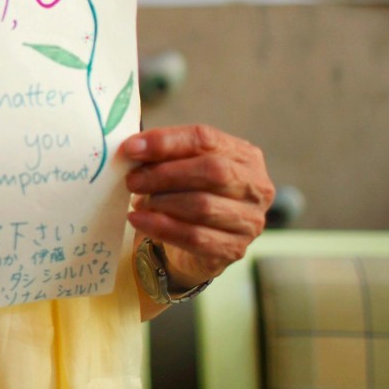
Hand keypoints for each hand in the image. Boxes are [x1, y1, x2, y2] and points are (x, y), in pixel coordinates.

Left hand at [122, 124, 273, 289]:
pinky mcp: (235, 249)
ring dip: (162, 202)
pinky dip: (161, 228)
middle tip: (133, 180)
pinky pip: (195, 237)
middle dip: (165, 174)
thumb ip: (163, 155)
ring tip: (137, 201)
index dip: (166, 142)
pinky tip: (139, 220)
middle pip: (212, 171)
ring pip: (203, 206)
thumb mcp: (181, 167)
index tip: (132, 148)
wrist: (195, 242)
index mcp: (244, 155)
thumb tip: (133, 148)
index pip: (206, 139)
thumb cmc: (189, 193)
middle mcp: (256, 186)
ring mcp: (250, 220)